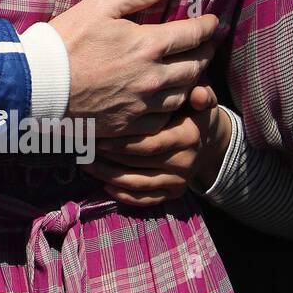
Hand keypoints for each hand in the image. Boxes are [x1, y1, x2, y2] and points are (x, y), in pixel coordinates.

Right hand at [50, 0, 219, 139]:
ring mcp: (143, 105)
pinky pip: (164, 118)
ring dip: (192, 79)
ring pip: (184, 93)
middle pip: (196, 65)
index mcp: (147, 45)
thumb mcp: (99, 7)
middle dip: (205, 52)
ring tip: (190, 70)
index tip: (212, 21)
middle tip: (206, 45)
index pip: (193, 34)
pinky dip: (172, 107)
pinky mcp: (130, 126)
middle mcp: (152, 78)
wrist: (35, 86)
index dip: (207, 26)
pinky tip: (167, 99)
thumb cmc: (64, 41)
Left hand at [85, 92, 230, 205]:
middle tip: (81, 147)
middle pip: (136, 163)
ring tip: (85, 163)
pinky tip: (103, 184)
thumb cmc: (193, 112)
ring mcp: (179, 181)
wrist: (211, 141)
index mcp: (186, 137)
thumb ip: (199, 93)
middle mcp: (184, 162)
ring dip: (107, 175)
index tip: (95, 136)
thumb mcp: (199, 99)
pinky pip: (146, 199)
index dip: (119, 142)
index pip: (147, 143)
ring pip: (137, 183)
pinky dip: (124, 195)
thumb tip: (198, 93)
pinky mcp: (174, 193)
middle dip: (106, 156)